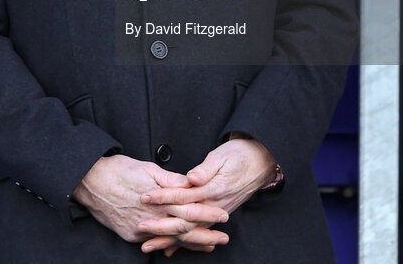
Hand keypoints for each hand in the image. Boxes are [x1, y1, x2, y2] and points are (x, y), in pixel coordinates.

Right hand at [73, 154, 228, 248]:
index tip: (223, 216)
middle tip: (223, 239)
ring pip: (170, 240)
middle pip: (183, 231)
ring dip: (190, 244)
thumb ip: (170, 179)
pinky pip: (153, 241)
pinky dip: (168, 245)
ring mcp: (139, 229)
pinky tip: (179, 247)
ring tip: (208, 246)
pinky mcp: (130, 234)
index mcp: (158, 200)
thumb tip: (190, 183)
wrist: (90, 182)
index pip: (188, 211)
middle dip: (205, 235)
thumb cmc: (119, 170)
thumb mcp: (147, 168)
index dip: (207, 214)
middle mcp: (150, 218)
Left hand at [138, 138, 276, 254]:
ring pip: (189, 231)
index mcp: (212, 189)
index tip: (145, 197)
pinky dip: (184, 242)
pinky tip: (171, 248)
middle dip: (161, 225)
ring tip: (149, 246)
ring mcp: (217, 212)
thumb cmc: (240, 155)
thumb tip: (191, 177)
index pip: (182, 196)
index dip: (162, 197)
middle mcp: (214, 205)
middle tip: (141, 228)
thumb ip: (206, 168)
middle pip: (183, 220)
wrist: (261, 161)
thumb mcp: (222, 156)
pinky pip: (198, 231)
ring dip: (168, 239)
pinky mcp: (218, 214)